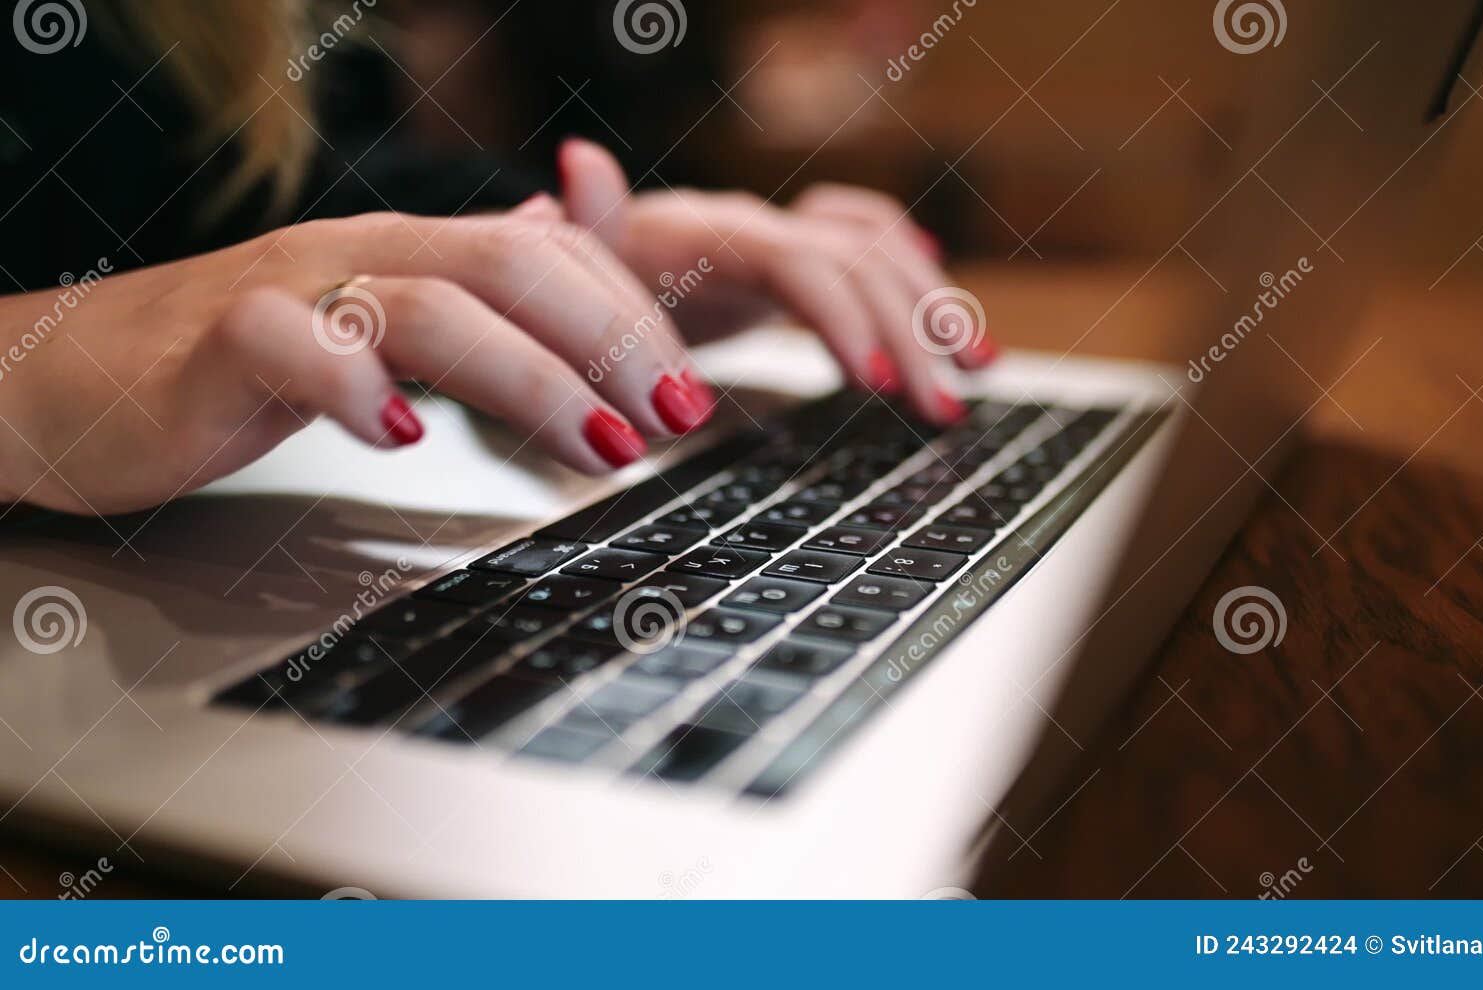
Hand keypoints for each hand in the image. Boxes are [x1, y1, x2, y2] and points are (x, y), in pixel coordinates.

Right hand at [0, 208, 716, 514]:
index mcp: (410, 252)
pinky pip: (291, 344)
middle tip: (677, 420)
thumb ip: (468, 288)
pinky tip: (402, 434)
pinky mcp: (214, 344)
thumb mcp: (371, 320)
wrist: (66, 377)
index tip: (690, 395)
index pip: (549, 253)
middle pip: (511, 266)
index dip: (632, 316)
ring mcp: (288, 291)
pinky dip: (354, 383)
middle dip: (612, 340)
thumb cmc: (231, 361)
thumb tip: (560, 244)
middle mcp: (360, 253)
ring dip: (528, 376)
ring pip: (426, 302)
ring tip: (595, 447)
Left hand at [555, 140, 997, 425]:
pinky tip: (951, 323)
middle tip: (941, 409)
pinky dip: (920, 286)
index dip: (844, 315)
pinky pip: (876, 260)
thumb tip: (580, 161)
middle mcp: (760, 225)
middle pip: (860, 264)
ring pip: (883, 257)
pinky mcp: (798, 269)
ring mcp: (784, 243)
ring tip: (976, 372)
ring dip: (935, 312)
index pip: (801, 260)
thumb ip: (587, 226)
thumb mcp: (572, 266)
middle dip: (911, 334)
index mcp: (710, 231)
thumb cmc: (579, 282)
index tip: (878, 382)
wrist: (587, 274)